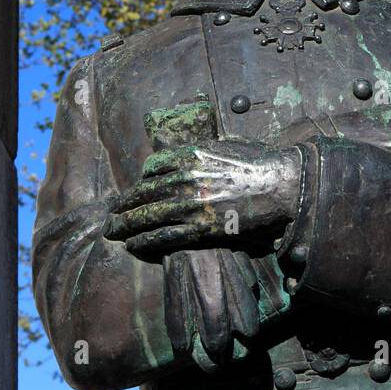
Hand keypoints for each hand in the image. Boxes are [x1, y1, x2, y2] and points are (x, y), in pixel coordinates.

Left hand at [105, 140, 301, 258]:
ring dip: (126, 225)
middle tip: (108, 215)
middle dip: (123, 206)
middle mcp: (185, 178)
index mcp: (190, 155)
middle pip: (144, 193)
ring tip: (112, 230)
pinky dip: (144, 241)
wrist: (281, 184)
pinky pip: (164, 236)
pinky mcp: (202, 228)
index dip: (141, 180)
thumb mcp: (226, 145)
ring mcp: (192, 205)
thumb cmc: (259, 163)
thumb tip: (190, 154)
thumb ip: (203, 150)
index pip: (153, 167)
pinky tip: (132, 244)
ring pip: (148, 216)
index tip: (136, 188)